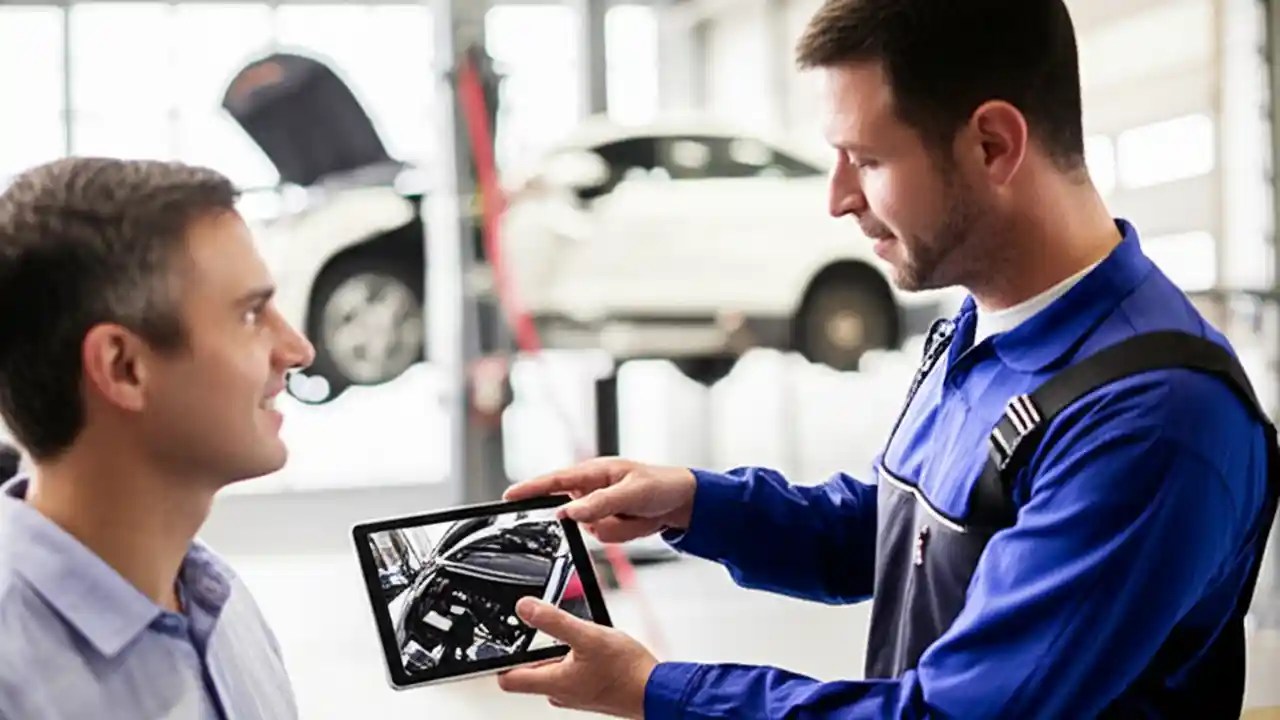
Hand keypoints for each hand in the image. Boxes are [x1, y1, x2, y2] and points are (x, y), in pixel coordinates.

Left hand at [497, 597, 657, 718]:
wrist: (656, 691)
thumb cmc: (627, 670)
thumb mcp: (588, 636)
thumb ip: (554, 621)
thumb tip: (525, 608)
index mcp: (553, 683)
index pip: (508, 680)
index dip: (498, 661)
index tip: (499, 644)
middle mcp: (560, 694)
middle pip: (529, 674)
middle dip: (533, 651)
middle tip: (545, 631)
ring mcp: (575, 695)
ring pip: (552, 672)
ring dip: (557, 653)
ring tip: (575, 637)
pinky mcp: (589, 692)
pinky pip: (570, 674)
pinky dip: (574, 659)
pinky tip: (590, 649)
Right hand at [503, 457, 696, 542]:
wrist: (682, 502)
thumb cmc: (660, 485)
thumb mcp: (632, 492)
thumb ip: (600, 502)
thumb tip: (569, 511)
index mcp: (593, 472)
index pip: (554, 481)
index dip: (529, 489)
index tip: (508, 497)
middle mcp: (591, 490)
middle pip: (573, 514)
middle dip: (598, 517)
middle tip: (621, 509)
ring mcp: (599, 508)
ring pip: (591, 530)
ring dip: (617, 526)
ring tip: (636, 511)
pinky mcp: (608, 523)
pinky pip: (605, 537)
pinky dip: (623, 532)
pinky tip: (637, 520)